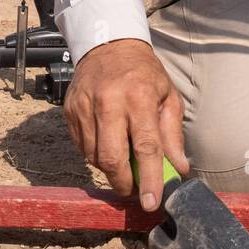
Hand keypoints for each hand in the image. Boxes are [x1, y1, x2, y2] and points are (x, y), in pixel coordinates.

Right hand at [62, 39, 188, 211]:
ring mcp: (85, 107)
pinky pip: (82, 148)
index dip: (149, 179)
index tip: (151, 202)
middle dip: (124, 183)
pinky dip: (96, 156)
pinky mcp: (69, 112)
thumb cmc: (144, 74)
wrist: (109, 46)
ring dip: (110, 170)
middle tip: (134, 189)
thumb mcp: (168, 97)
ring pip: (94, 157)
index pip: (145, 146)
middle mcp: (109, 102)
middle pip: (112, 158)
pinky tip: (108, 146)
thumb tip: (179, 170)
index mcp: (139, 97)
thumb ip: (173, 135)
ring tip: (123, 165)